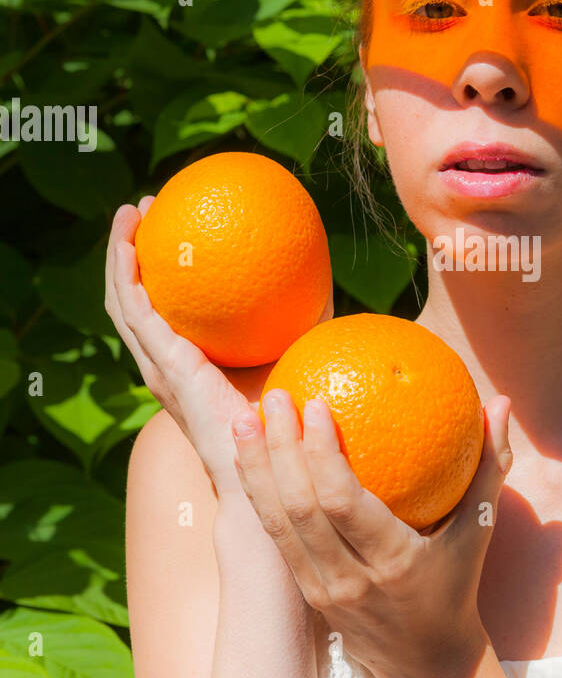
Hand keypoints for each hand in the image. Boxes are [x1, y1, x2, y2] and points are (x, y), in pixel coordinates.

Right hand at [104, 198, 331, 499]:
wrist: (276, 468)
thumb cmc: (292, 422)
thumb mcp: (297, 354)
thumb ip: (305, 320)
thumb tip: (324, 276)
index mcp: (190, 367)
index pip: (163, 315)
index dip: (158, 274)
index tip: (170, 229)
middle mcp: (168, 366)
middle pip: (134, 301)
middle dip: (131, 251)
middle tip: (143, 208)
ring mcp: (163, 368)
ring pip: (124, 302)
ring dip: (121, 255)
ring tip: (130, 212)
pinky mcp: (168, 368)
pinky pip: (138, 313)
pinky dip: (129, 275)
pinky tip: (136, 244)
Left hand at [231, 387, 512, 677]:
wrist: (427, 663)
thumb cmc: (457, 583)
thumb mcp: (479, 529)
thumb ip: (490, 465)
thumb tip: (499, 403)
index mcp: (393, 562)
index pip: (343, 504)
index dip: (320, 454)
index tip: (316, 405)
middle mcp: (349, 579)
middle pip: (300, 508)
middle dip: (278, 449)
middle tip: (275, 396)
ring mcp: (321, 590)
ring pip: (276, 523)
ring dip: (255, 469)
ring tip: (244, 419)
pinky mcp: (305, 593)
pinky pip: (274, 537)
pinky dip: (257, 496)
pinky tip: (247, 459)